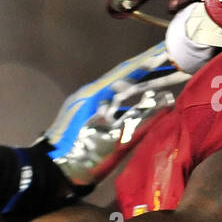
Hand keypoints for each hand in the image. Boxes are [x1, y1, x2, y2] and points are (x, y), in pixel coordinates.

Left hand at [38, 42, 189, 189]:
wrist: (48, 173)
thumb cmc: (81, 157)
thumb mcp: (115, 141)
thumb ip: (142, 121)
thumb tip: (167, 102)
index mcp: (95, 94)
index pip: (128, 70)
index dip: (149, 59)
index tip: (169, 48)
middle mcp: (90, 93)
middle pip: (124, 76)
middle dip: (149, 69)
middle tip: (173, 60)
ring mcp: (84, 103)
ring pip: (117, 88)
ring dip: (139, 83)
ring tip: (163, 77)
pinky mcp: (82, 114)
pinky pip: (110, 99)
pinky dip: (128, 97)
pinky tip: (141, 100)